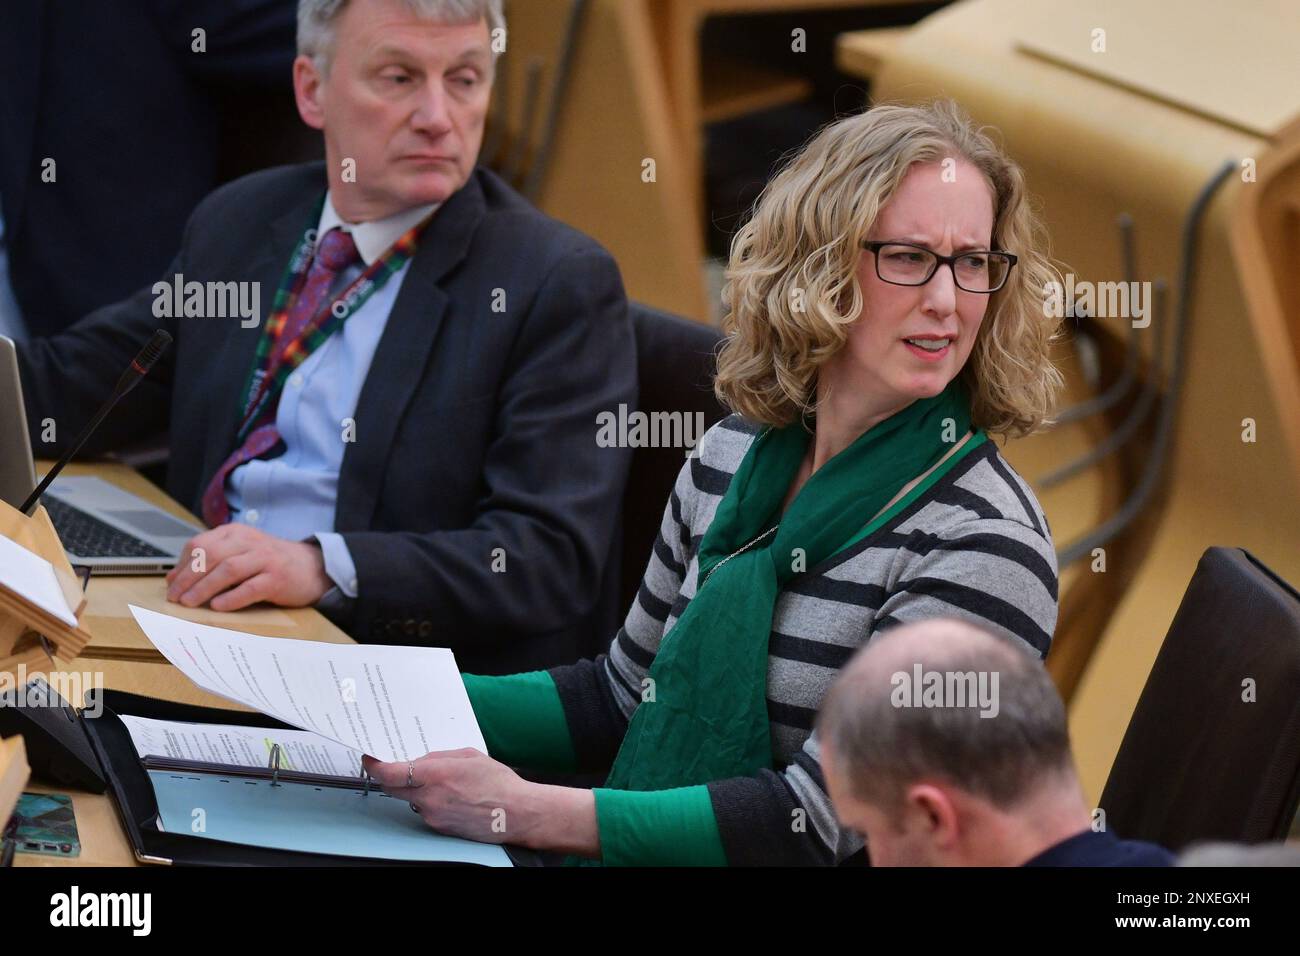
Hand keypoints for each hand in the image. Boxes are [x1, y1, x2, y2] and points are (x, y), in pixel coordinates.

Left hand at [165, 524, 331, 610]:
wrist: (313, 567)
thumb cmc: (271, 564)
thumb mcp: (240, 554)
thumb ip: (211, 562)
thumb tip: (174, 578)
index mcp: (236, 533)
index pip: (200, 544)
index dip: (181, 565)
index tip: (171, 584)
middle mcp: (250, 542)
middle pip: (210, 555)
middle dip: (188, 578)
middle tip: (174, 597)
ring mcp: (265, 559)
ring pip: (228, 570)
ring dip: (204, 587)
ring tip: (189, 603)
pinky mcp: (278, 578)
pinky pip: (251, 587)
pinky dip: (232, 597)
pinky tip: (218, 606)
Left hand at [361, 750, 598, 855]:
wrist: (517, 813)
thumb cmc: (499, 783)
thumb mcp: (469, 756)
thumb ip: (439, 756)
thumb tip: (420, 760)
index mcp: (435, 775)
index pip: (390, 773)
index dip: (374, 766)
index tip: (369, 759)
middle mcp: (429, 798)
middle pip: (393, 789)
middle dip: (393, 777)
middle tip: (398, 767)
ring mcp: (432, 816)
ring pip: (411, 800)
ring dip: (417, 790)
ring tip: (442, 782)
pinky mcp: (439, 828)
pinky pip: (425, 811)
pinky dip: (430, 802)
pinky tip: (451, 796)